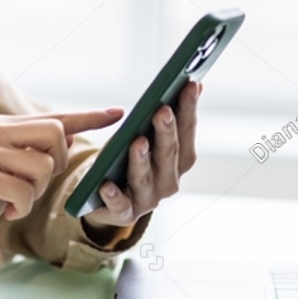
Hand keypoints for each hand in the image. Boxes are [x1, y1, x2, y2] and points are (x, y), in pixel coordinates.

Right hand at [0, 107, 124, 284]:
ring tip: (10, 203)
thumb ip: (31, 156)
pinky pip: (26, 191)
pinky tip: (3, 212)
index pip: (54, 118)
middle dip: (57, 166)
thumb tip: (66, 137)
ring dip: (34, 193)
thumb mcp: (5, 177)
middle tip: (33, 187)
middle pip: (56, 134)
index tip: (118, 112)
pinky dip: (20, 208)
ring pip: (44, 166)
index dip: (89, 117)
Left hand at [82, 80, 201, 235]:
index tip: (190, 85)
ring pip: (145, 179)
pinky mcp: (123, 213)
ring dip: (142, 160)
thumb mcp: (146, 133)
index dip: (189, 110)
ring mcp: (147, 200)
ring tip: (138, 141)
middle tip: (163, 110)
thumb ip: (167, 114)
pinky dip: (114, 196)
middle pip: (169, 156)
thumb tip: (194, 84)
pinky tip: (106, 185)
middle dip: (167, 133)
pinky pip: (120, 206)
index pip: (187, 133)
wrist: (103, 195)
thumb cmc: (128, 156)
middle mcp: (168, 182)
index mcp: (179, 161)